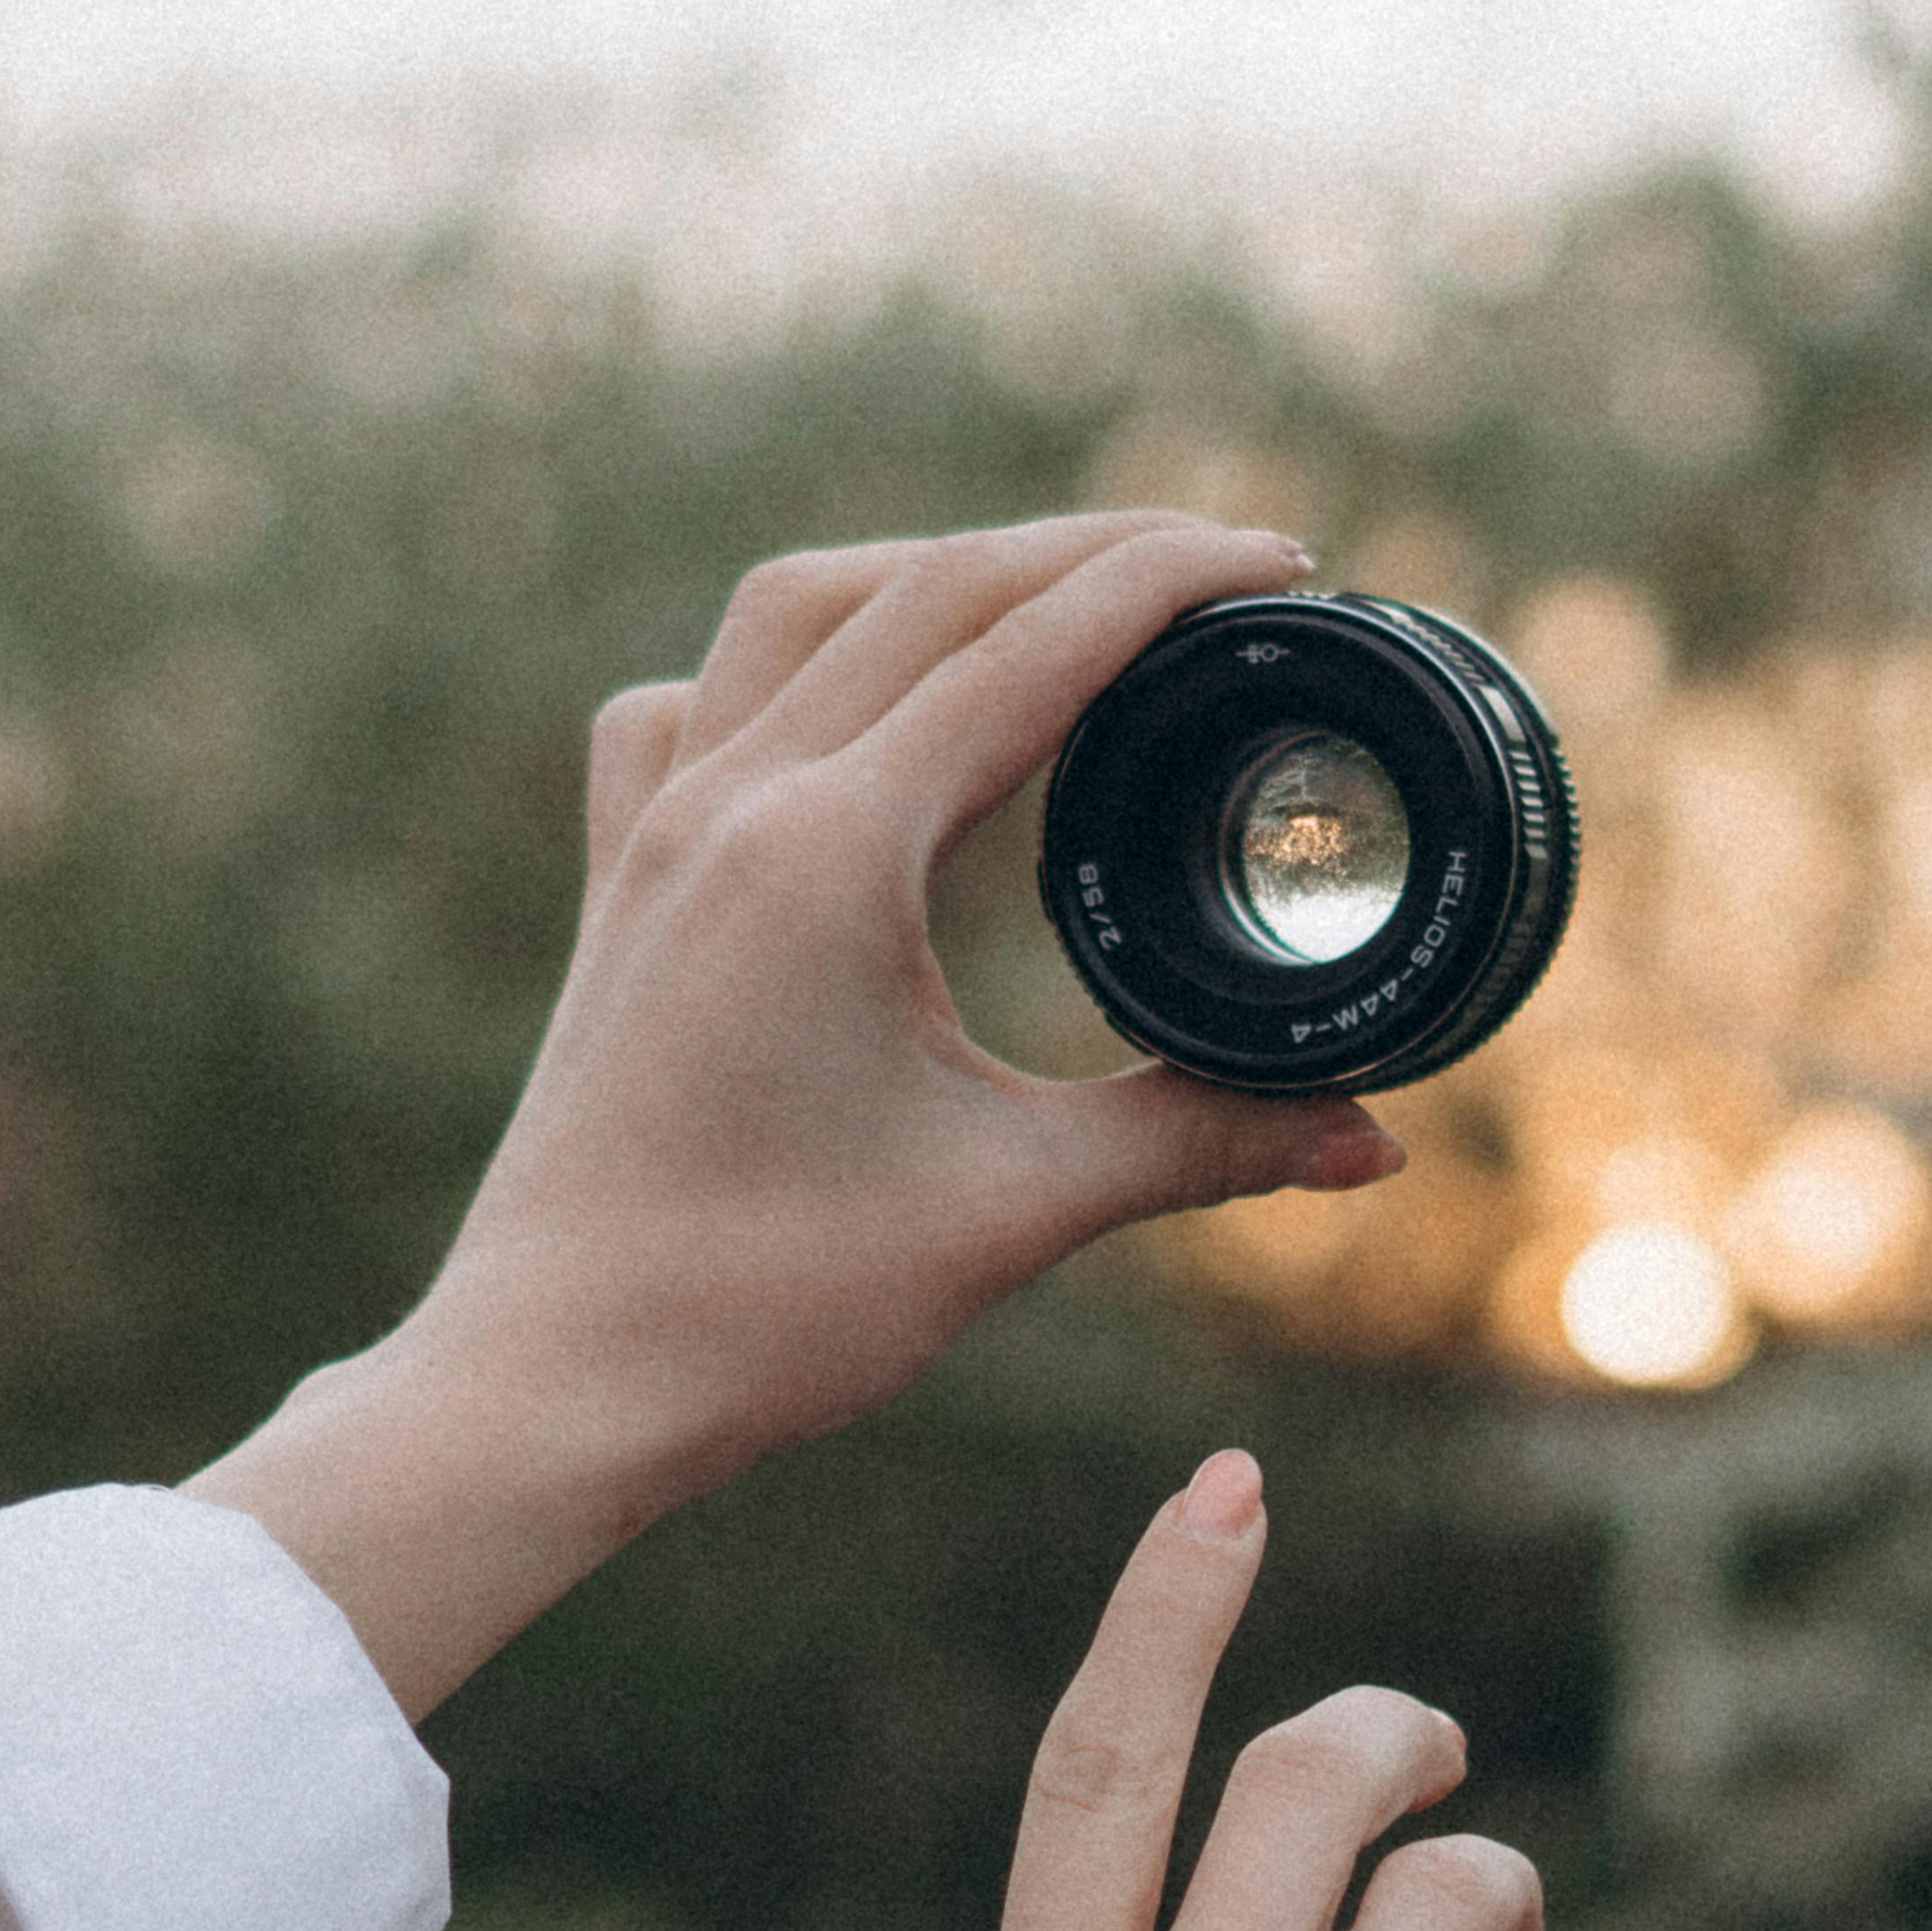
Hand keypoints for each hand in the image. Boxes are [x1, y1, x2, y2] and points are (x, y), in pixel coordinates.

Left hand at [191, 515, 1402, 1714]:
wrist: (556, 1377)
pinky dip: (783, 666)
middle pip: (925, 589)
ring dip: (933, 574)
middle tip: (1218, 563)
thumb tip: (1375, 1142)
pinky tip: (842, 707)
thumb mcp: (1012, 1210)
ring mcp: (656, 832)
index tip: (1280, 557)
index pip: (1028, 648)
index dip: (1169, 583)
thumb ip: (1202, 1145)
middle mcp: (729, 802)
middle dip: (1083, 553)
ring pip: (796, 611)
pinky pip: (688, 705)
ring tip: (1054, 595)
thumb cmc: (764, 1305)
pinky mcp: (620, 885)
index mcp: (827, 849)